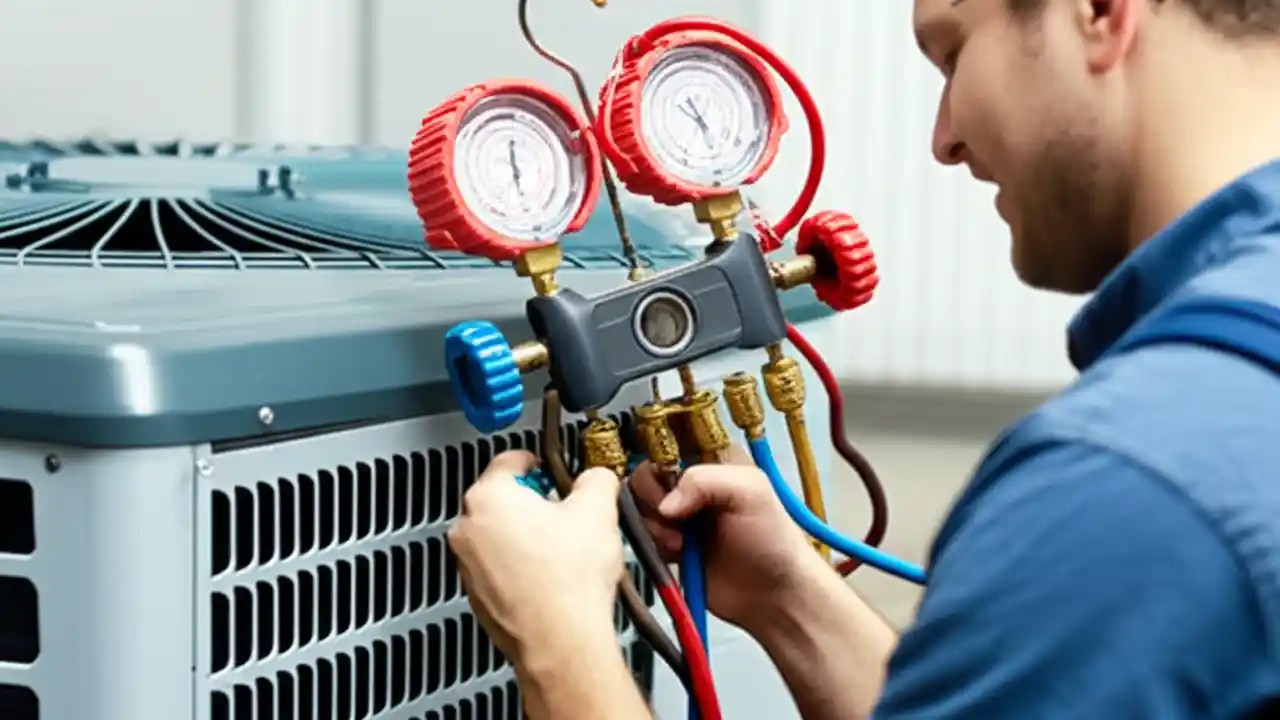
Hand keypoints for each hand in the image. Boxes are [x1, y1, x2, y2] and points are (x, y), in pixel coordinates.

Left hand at [448, 450, 625, 667]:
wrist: (561, 642)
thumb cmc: (569, 580)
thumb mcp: (598, 511)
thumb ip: (596, 479)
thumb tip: (596, 477)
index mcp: (489, 497)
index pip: (509, 460)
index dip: (537, 461)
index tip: (549, 469)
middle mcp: (467, 529)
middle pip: (501, 499)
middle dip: (533, 503)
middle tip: (564, 515)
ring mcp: (467, 565)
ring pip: (498, 535)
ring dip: (526, 536)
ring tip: (561, 551)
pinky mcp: (476, 596)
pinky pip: (498, 568)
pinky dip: (520, 567)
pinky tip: (550, 578)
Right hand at [628, 446, 825, 632]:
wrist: (769, 594)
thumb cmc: (772, 539)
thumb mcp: (750, 492)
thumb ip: (705, 481)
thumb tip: (665, 501)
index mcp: (712, 457)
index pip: (671, 435)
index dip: (659, 449)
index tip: (665, 473)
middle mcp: (691, 480)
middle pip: (646, 469)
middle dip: (654, 494)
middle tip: (676, 515)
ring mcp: (679, 511)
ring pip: (639, 502)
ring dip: (654, 523)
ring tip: (681, 541)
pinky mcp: (668, 539)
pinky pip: (642, 532)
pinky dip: (653, 541)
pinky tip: (677, 552)